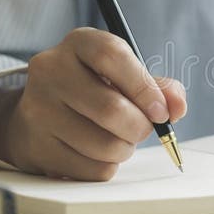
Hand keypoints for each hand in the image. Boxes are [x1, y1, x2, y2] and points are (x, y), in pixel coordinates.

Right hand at [0, 28, 186, 180]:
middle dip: (140, 127)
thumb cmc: (93, 91)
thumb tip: (177, 107)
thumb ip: (157, 87)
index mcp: (78, 44)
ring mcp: (38, 109)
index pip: (112, 56)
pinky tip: (97, 154)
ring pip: (104, 145)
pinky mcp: (36, 146)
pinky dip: (107, 167)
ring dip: (125, 149)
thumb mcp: (123, 76)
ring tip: (119, 140)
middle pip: (111, 108)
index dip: (144, 87)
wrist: (36, 116)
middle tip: (142, 130)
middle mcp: (50, 71)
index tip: (161, 111)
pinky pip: (91, 169)